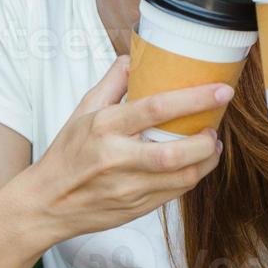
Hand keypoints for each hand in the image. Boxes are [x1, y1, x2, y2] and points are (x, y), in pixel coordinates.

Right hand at [18, 56, 230, 243]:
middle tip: (215, 126)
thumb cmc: (66, 155)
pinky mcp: (136, 208)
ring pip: (182, 177)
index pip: (157, 109)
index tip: (221, 91)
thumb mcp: (82, 111)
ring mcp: (128, 187)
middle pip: (175, 152)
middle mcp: (117, 158)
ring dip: (207, 160)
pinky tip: (195, 164)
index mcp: (104, 127)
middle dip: (207, 140)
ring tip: (212, 145)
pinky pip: (175, 193)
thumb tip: (133, 59)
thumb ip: (111, 83)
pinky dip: (192, 176)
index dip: (195, 99)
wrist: (47, 203)